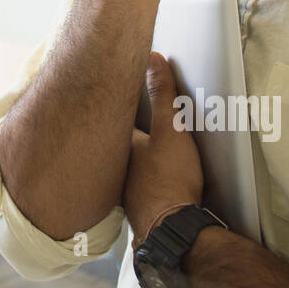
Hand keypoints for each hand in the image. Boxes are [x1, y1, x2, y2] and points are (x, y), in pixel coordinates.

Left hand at [123, 52, 203, 242]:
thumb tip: (152, 59)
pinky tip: (152, 176)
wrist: (175, 228)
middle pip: (116, 139)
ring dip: (133, 153)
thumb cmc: (169, 179)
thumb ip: (163, 94)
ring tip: (143, 141)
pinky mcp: (140, 203)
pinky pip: (137, 181)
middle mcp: (115, 165)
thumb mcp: (171, 129)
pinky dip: (142, 174)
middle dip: (123, 127)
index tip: (120, 87)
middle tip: (129, 112)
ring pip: (124, 162)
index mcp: (119, 144)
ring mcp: (125, 186)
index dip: (119, 100)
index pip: (113, 114)